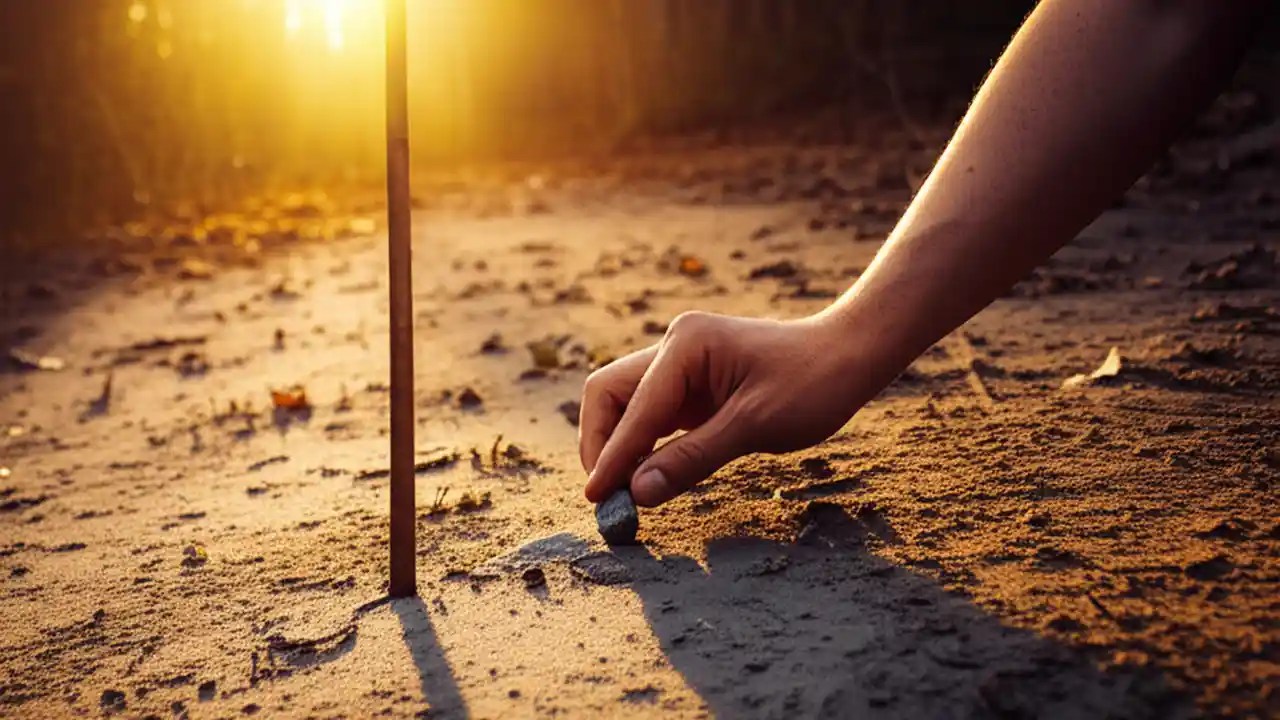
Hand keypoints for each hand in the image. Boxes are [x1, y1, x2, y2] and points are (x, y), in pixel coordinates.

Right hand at [579, 311, 880, 505]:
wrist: (849, 355)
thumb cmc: (812, 383)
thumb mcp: (754, 426)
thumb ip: (692, 459)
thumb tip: (638, 493)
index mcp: (684, 346)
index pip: (632, 409)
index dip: (612, 458)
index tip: (597, 500)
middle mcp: (673, 347)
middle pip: (609, 395)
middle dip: (602, 445)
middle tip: (608, 497)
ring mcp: (681, 363)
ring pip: (624, 404)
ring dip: (619, 446)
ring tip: (624, 494)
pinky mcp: (692, 383)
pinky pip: (651, 414)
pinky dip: (643, 444)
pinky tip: (648, 476)